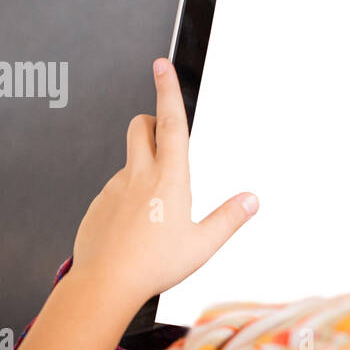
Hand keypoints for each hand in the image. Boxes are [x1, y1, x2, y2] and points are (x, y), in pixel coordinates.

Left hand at [71, 58, 258, 304]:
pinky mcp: (98, 204)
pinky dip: (127, 196)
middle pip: (140, 127)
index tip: (161, 65)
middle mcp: (138, 175)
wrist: (104, 284)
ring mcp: (114, 188)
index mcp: (170, 179)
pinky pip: (115, 189)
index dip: (167, 90)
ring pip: (129, 160)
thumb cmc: (154, 266)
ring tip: (155, 208)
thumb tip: (251, 200)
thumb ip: (229, 219)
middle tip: (162, 135)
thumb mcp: (203, 245)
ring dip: (142, 166)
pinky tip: (134, 228)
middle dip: (150, 121)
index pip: (170, 123)